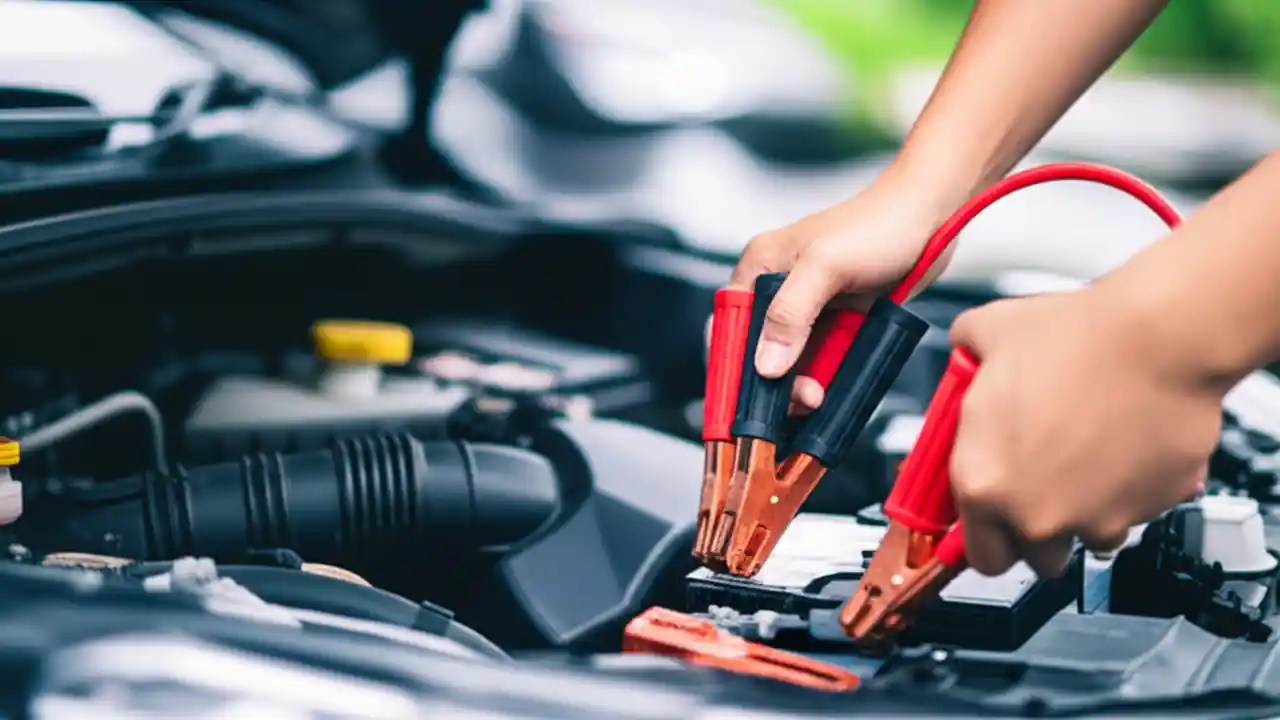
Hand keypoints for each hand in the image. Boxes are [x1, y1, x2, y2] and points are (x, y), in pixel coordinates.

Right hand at [729, 169, 959, 410]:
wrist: (930, 218)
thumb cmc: (879, 223)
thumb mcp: (826, 266)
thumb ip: (790, 313)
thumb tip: (765, 364)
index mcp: (761, 268)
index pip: (728, 323)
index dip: (731, 361)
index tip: (748, 395)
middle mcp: (779, 289)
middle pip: (757, 350)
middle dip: (772, 381)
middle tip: (799, 397)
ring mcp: (809, 308)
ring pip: (790, 362)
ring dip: (800, 384)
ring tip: (818, 395)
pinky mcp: (837, 321)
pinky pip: (821, 360)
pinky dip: (824, 377)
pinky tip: (832, 387)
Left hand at [947, 288, 1223, 576]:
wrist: (1158, 336)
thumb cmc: (1077, 337)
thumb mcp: (986, 333)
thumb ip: (964, 358)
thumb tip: (964, 354)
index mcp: (983, 482)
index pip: (977, 553)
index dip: (987, 535)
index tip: (994, 523)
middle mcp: (1036, 514)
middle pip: (1035, 558)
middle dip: (1038, 529)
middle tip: (1044, 484)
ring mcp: (1096, 519)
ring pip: (1091, 539)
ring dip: (1089, 511)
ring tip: (1090, 457)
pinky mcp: (1150, 510)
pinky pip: (1138, 514)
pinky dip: (1133, 492)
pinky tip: (1126, 447)